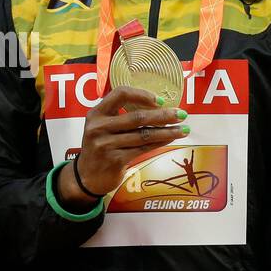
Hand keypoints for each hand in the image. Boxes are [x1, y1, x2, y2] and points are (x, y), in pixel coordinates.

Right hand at [57, 86, 189, 209]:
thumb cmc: (101, 147)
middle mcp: (99, 127)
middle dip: (163, 115)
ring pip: (144, 135)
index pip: (120, 94)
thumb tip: (157, 107)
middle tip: (182, 114)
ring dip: (167, 131)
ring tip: (184, 129)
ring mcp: (106, 145)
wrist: (87, 176)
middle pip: (137, 117)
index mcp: (96, 113)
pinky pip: (143, 149)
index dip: (142, 95)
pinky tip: (171, 139)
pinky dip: (160, 143)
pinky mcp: (115, 160)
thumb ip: (120, 115)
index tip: (160, 100)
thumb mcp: (102, 127)